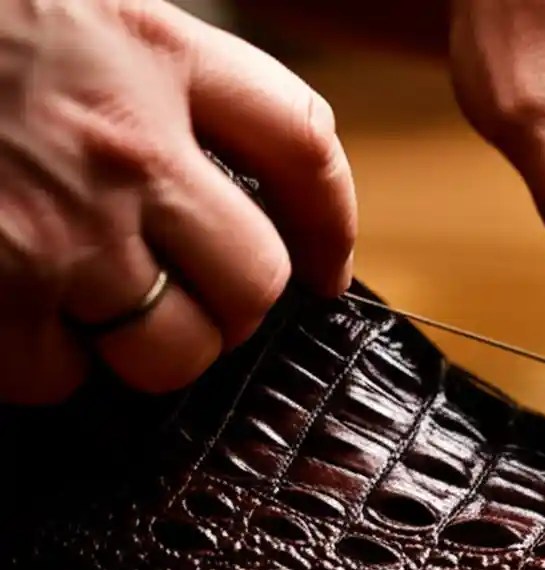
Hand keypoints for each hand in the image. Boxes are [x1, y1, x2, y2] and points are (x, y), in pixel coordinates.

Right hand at [0, 0, 356, 403]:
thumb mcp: (78, 12)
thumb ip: (155, 80)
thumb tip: (214, 185)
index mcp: (156, 52)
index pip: (304, 147)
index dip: (330, 222)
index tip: (327, 269)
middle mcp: (128, 146)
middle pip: (255, 280)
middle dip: (233, 311)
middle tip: (194, 305)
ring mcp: (57, 227)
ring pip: (169, 350)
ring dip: (144, 351)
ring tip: (96, 316)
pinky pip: (53, 375)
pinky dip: (38, 365)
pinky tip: (10, 316)